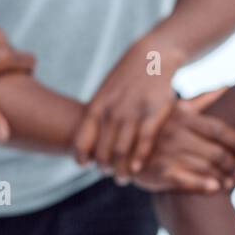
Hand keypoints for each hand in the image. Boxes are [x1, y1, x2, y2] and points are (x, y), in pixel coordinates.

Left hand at [73, 39, 178, 179]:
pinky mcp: (154, 114)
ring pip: (121, 152)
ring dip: (120, 170)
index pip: (81, 141)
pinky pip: (143, 144)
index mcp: (96, 106)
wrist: (152, 55)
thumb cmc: (126, 78)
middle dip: (103, 167)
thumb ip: (97, 115)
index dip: (80, 157)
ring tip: (121, 178)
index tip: (84, 165)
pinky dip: (138, 160)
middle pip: (102, 152)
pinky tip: (136, 169)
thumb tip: (87, 140)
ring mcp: (133, 113)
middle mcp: (112, 112)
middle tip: (107, 173)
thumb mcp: (105, 92)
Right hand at [132, 89, 234, 193]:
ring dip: (222, 177)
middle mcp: (177, 133)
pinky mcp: (159, 171)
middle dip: (233, 163)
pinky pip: (186, 180)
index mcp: (183, 116)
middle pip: (215, 151)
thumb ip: (203, 100)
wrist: (120, 145)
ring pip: (204, 167)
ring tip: (233, 182)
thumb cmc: (156, 126)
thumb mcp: (176, 109)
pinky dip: (203, 185)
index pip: (217, 129)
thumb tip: (227, 85)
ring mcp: (167, 153)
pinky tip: (215, 189)